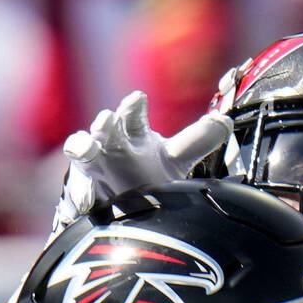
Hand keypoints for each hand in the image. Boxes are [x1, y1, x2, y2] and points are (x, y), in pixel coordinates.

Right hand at [52, 91, 231, 234]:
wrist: (123, 204)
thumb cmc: (149, 173)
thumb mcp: (176, 159)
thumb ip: (199, 140)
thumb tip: (227, 121)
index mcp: (134, 134)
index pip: (134, 117)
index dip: (134, 107)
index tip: (138, 98)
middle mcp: (111, 144)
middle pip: (106, 129)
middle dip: (105, 123)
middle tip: (106, 120)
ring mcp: (93, 166)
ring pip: (83, 151)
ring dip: (83, 147)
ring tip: (85, 149)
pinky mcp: (81, 190)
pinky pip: (76, 192)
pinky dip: (79, 196)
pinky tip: (85, 203)